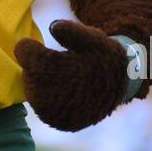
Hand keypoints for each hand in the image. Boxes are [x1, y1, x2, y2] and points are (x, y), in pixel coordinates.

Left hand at [14, 21, 132, 131]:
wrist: (124, 85)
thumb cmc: (104, 56)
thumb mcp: (94, 38)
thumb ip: (73, 31)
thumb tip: (53, 26)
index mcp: (63, 69)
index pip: (27, 56)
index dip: (28, 48)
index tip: (32, 44)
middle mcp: (58, 96)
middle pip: (29, 75)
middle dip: (34, 66)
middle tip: (48, 60)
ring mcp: (58, 113)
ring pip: (32, 92)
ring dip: (38, 82)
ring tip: (56, 73)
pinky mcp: (60, 123)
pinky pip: (41, 108)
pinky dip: (45, 97)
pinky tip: (57, 89)